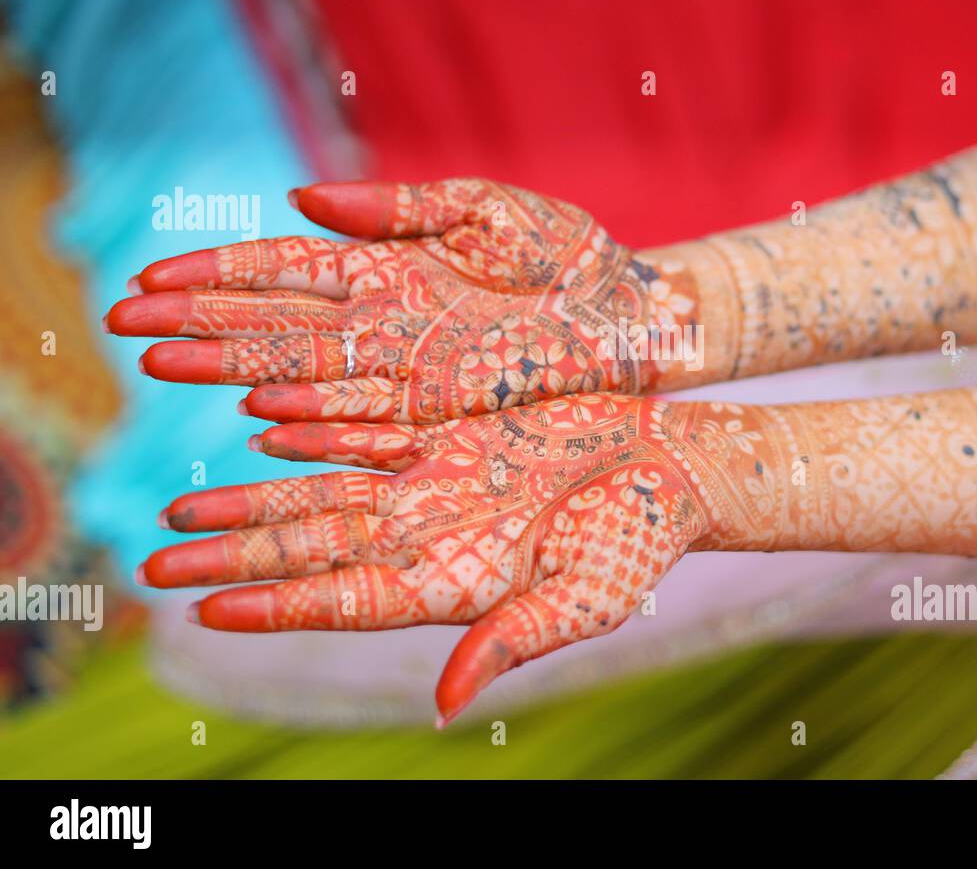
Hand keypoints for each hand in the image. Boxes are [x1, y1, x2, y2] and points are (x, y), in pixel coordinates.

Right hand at [106, 179, 700, 423]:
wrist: (633, 315)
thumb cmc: (566, 255)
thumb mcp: (488, 211)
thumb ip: (401, 205)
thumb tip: (304, 195)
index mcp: (391, 264)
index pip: (288, 267)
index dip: (220, 272)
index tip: (153, 278)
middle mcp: (386, 323)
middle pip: (278, 322)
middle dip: (201, 324)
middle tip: (124, 331)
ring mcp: (410, 370)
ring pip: (307, 369)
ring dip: (235, 368)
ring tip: (165, 368)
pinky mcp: (445, 411)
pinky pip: (368, 416)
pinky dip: (315, 416)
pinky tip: (259, 417)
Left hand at [140, 394, 707, 722]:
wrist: (666, 467)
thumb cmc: (638, 539)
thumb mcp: (585, 597)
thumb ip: (514, 641)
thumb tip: (447, 704)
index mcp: (452, 583)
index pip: (344, 601)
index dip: (277, 607)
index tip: (208, 614)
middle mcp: (426, 536)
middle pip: (310, 550)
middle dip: (233, 559)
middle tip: (155, 568)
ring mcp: (431, 485)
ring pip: (319, 494)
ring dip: (251, 503)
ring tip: (180, 511)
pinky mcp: (446, 436)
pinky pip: (360, 433)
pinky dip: (308, 433)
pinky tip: (257, 427)